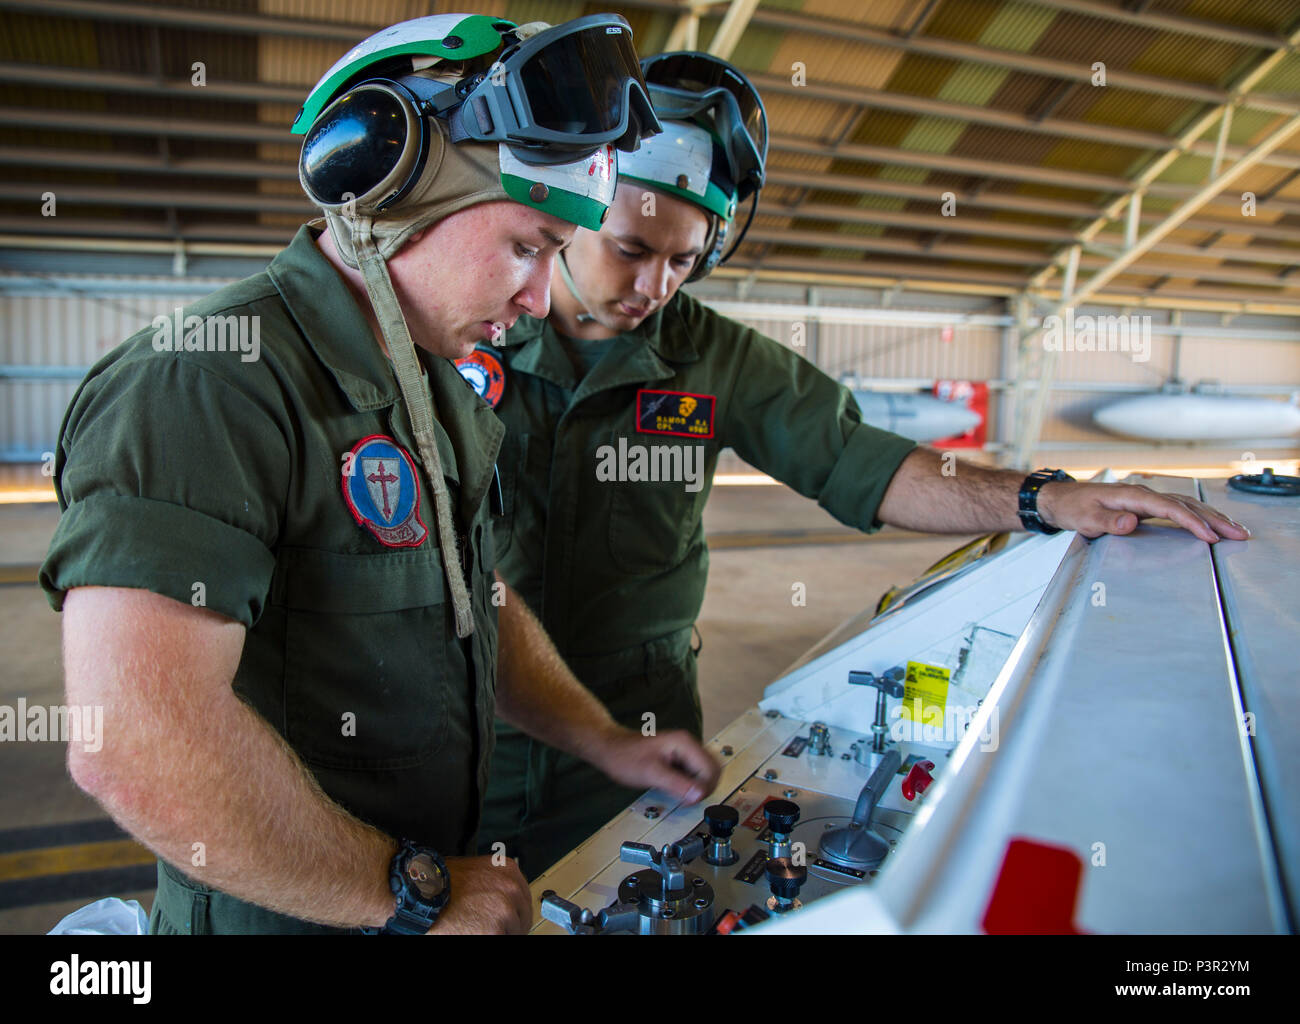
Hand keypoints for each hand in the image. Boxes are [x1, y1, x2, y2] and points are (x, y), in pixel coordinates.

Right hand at [428, 855, 531, 934]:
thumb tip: (506, 903)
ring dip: (497, 932)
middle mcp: (511, 889)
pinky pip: (500, 938)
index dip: (514, 913)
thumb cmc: (440, 883)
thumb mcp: (477, 872)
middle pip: (522, 918)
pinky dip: (486, 937)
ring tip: (474, 927)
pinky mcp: (495, 931)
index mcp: (508, 871)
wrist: (421, 894)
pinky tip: (471, 932)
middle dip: (509, 926)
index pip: (523, 899)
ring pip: (511, 932)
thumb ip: (496, 885)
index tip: (508, 920)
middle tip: (488, 927)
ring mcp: (505, 911)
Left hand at [592, 726, 721, 804]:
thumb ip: (677, 784)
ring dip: (698, 786)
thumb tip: (699, 795)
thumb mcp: (651, 774)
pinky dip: (690, 784)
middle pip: (713, 769)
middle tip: (689, 799)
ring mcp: (684, 751)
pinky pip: (694, 773)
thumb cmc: (625, 757)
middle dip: (705, 787)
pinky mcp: (679, 759)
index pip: (710, 769)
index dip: (704, 788)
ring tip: (683, 795)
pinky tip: (677, 789)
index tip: (689, 800)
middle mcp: (688, 744)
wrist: (610, 748)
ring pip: (705, 772)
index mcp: (684, 743)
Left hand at [1037, 481, 1250, 542]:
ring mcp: (1147, 499)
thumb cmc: (1074, 509)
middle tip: (1239, 534)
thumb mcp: (1086, 519)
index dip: (1191, 522)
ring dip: (1212, 517)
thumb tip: (1132, 522)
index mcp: (1132, 496)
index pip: (1170, 508)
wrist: (1062, 500)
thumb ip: (1108, 522)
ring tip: (1236, 531)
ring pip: (1187, 505)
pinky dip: (1199, 516)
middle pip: (1186, 504)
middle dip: (1214, 519)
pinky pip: (1179, 509)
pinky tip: (1213, 525)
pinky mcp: (1147, 506)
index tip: (1209, 536)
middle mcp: (1144, 494)